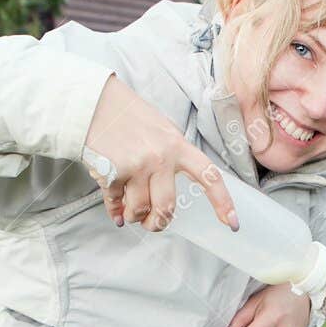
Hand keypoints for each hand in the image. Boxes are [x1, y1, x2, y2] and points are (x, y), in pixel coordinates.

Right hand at [81, 77, 237, 232]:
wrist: (93, 104)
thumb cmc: (127, 117)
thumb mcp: (160, 131)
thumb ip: (169, 161)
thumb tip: (163, 200)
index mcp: (178, 146)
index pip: (209, 176)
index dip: (223, 202)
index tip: (232, 223)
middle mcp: (161, 157)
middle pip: (167, 207)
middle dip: (159, 222)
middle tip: (153, 223)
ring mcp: (137, 166)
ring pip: (140, 210)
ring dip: (134, 216)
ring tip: (130, 210)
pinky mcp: (113, 173)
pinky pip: (117, 204)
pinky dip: (115, 211)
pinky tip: (115, 209)